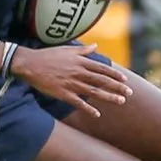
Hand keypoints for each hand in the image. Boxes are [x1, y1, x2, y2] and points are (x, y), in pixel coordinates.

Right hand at [14, 44, 131, 116]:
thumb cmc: (48, 55)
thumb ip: (83, 50)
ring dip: (109, 97)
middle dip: (117, 87)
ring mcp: (71, 84)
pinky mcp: (63, 94)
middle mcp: (79, 72)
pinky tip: (97, 114)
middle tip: (129, 93)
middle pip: (102, 81)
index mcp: (80, 61)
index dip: (115, 75)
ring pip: (94, 92)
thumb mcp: (67, 49)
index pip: (102, 69)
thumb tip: (95, 46)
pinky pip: (79, 103)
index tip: (125, 80)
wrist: (30, 64)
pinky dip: (88, 109)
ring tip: (121, 101)